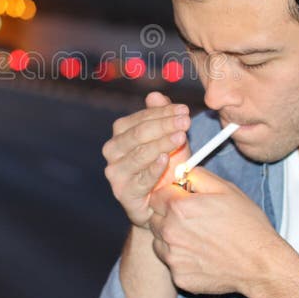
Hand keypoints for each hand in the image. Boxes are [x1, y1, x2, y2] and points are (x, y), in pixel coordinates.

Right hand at [102, 91, 191, 228]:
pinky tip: (166, 159)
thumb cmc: (165, 166)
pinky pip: (140, 179)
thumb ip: (162, 117)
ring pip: (139, 154)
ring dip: (162, 143)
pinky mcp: (124, 193)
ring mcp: (116, 173)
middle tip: (186, 121)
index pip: (141, 118)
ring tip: (181, 136)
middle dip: (164, 125)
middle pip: (138, 134)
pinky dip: (154, 168)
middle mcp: (112, 151)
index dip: (163, 112)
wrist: (162, 202)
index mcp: (121, 133)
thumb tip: (155, 95)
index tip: (184, 110)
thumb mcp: (168, 138)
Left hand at [148, 167, 283, 294]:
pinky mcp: (179, 276)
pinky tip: (200, 255)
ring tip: (196, 238)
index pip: (155, 196)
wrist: (261, 264)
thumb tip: (181, 172)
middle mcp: (171, 232)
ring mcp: (173, 256)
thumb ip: (197, 176)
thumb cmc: (247, 226)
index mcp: (179, 207)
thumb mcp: (226, 189)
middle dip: (167, 216)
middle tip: (191, 220)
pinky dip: (180, 258)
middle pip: (154, 218)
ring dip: (171, 238)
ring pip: (159, 241)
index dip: (168, 196)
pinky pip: (171, 262)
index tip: (180, 200)